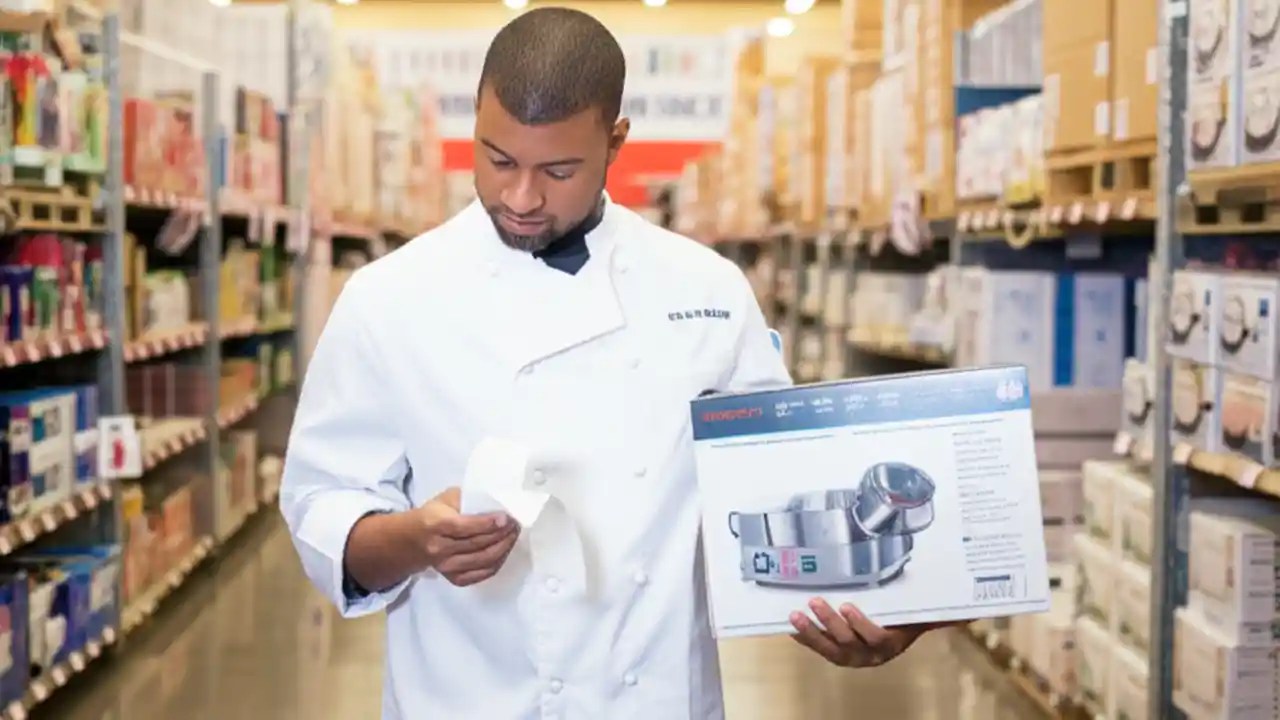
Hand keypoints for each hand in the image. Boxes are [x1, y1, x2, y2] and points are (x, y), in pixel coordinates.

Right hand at [414, 487, 518, 586]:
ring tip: (513, 535)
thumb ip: (467, 499)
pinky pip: (482, 574)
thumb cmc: (434, 515)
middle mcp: (440, 548)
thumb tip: (496, 503)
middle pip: (477, 543)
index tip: (506, 518)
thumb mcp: (446, 499)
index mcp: (436, 525)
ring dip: (503, 547)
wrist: (413, 541)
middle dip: (501, 534)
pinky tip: (504, 550)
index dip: (488, 524)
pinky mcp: (454, 579)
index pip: (465, 527)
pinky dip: (498, 562)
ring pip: (483, 560)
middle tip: (515, 524)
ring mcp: (446, 567)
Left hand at [789, 599, 961, 667]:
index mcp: (892, 643)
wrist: (899, 628)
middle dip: (831, 624)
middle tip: (817, 602)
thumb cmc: (911, 615)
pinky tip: (789, 625)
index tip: (849, 606)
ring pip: (830, 648)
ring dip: (812, 632)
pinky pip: (818, 648)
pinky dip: (803, 638)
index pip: (877, 639)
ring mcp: (852, 655)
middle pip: (849, 644)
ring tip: (796, 613)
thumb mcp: (926, 613)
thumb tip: (972, 612)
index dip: (861, 625)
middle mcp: (870, 654)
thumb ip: (944, 613)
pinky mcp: (836, 651)